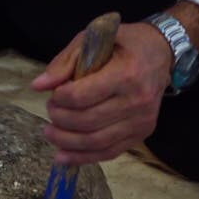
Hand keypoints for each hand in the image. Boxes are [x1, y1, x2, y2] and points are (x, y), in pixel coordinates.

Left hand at [31, 23, 173, 164]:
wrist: (160, 54)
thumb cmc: (122, 45)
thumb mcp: (91, 41)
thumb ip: (63, 64)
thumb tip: (37, 86)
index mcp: (125, 73)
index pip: (81, 97)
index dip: (60, 99)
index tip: (54, 94)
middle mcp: (137, 100)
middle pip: (86, 122)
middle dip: (60, 119)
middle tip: (51, 110)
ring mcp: (141, 121)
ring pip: (95, 142)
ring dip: (65, 141)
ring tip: (50, 132)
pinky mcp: (141, 134)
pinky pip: (108, 152)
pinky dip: (82, 157)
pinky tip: (62, 155)